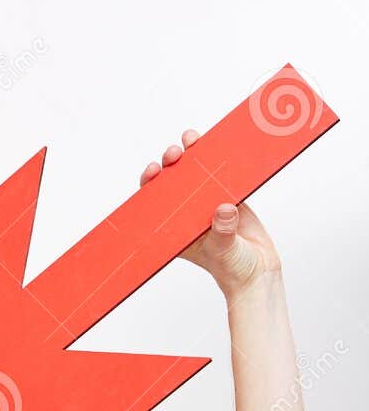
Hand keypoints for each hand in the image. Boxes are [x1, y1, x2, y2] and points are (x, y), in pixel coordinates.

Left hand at [140, 128, 280, 298]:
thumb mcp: (224, 251)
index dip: (151, 183)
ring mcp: (208, 204)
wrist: (258, 271)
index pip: (156, 202)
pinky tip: (219, 142)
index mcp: (176, 228)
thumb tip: (223, 209)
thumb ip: (222, 232)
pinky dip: (221, 159)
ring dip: (193, 154)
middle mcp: (188, 214)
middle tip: (175, 152)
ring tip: (191, 138)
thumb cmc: (233, 269)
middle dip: (171, 163)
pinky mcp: (230, 197)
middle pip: (174, 182)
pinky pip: (223, 173)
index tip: (155, 170)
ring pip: (196, 173)